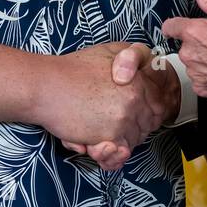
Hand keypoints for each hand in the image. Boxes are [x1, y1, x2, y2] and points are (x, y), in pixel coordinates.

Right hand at [40, 42, 179, 170]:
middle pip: (149, 125)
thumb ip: (136, 58)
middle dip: (135, 127)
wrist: (46, 86)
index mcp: (140, 80)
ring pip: (134, 141)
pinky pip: (119, 154)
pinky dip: (110, 154)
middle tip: (113, 121)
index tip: (134, 112)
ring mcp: (123, 119)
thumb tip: (153, 68)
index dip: (148, 111)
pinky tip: (97, 144)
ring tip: (100, 129)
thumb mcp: (111, 51)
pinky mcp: (108, 137)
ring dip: (120, 140)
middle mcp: (135, 100)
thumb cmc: (74, 69)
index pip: (160, 105)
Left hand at [161, 0, 206, 101]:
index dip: (174, 25)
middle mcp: (191, 53)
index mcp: (194, 32)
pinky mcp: (204, 88)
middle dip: (197, 44)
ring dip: (203, 61)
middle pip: (185, 46)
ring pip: (193, 64)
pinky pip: (200, 80)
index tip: (175, 27)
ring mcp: (196, 73)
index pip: (170, 26)